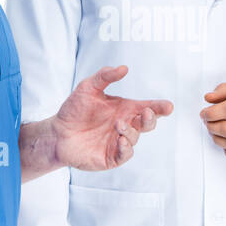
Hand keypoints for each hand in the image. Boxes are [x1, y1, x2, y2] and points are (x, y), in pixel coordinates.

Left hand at [53, 66, 173, 170]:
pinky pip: (125, 154)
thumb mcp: (88, 87)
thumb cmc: (74, 109)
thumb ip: (105, 76)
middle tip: (146, 113)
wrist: (57, 133)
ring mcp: (119, 142)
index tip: (168, 106)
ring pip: (135, 138)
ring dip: (131, 131)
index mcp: (125, 109)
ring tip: (118, 125)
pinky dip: (126, 148)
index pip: (148, 107)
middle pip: (148, 123)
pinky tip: (121, 140)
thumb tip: (124, 68)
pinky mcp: (111, 157)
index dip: (160, 107)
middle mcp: (125, 125)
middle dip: (151, 119)